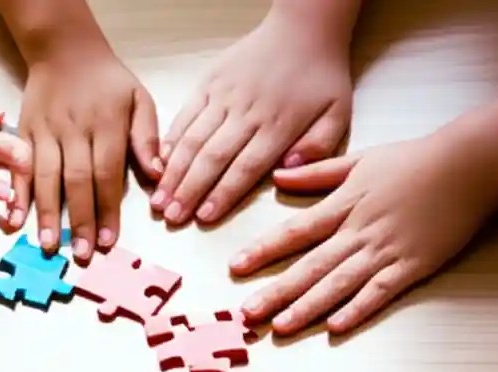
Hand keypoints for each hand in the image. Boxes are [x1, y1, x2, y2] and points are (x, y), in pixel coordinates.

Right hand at [19, 45, 160, 261]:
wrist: (63, 48)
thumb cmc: (107, 80)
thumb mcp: (138, 98)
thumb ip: (147, 137)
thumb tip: (158, 174)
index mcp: (106, 123)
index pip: (108, 173)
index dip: (108, 209)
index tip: (110, 241)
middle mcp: (74, 130)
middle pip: (76, 181)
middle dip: (80, 220)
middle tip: (83, 254)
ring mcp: (45, 132)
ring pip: (46, 177)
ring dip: (48, 214)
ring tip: (49, 246)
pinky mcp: (24, 132)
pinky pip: (18, 166)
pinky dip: (17, 193)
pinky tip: (16, 219)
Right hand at [153, 9, 352, 224]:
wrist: (303, 29)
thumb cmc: (321, 76)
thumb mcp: (338, 114)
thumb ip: (318, 147)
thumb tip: (289, 171)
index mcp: (278, 125)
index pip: (245, 167)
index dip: (222, 194)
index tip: (203, 217)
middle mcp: (246, 112)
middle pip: (212, 157)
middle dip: (188, 190)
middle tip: (171, 217)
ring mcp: (224, 96)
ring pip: (193, 139)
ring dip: (174, 172)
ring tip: (159, 199)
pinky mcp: (210, 82)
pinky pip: (185, 114)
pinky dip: (170, 140)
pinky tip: (159, 164)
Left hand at [232, 132, 497, 335]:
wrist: (468, 164)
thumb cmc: (414, 160)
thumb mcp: (359, 160)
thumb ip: (316, 173)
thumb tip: (277, 177)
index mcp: (342, 205)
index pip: (294, 233)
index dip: (263, 251)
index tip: (236, 268)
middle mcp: (358, 231)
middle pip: (309, 265)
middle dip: (276, 291)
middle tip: (247, 314)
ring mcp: (385, 250)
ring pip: (339, 283)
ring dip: (308, 306)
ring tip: (281, 327)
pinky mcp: (413, 265)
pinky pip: (381, 291)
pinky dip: (358, 308)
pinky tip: (337, 326)